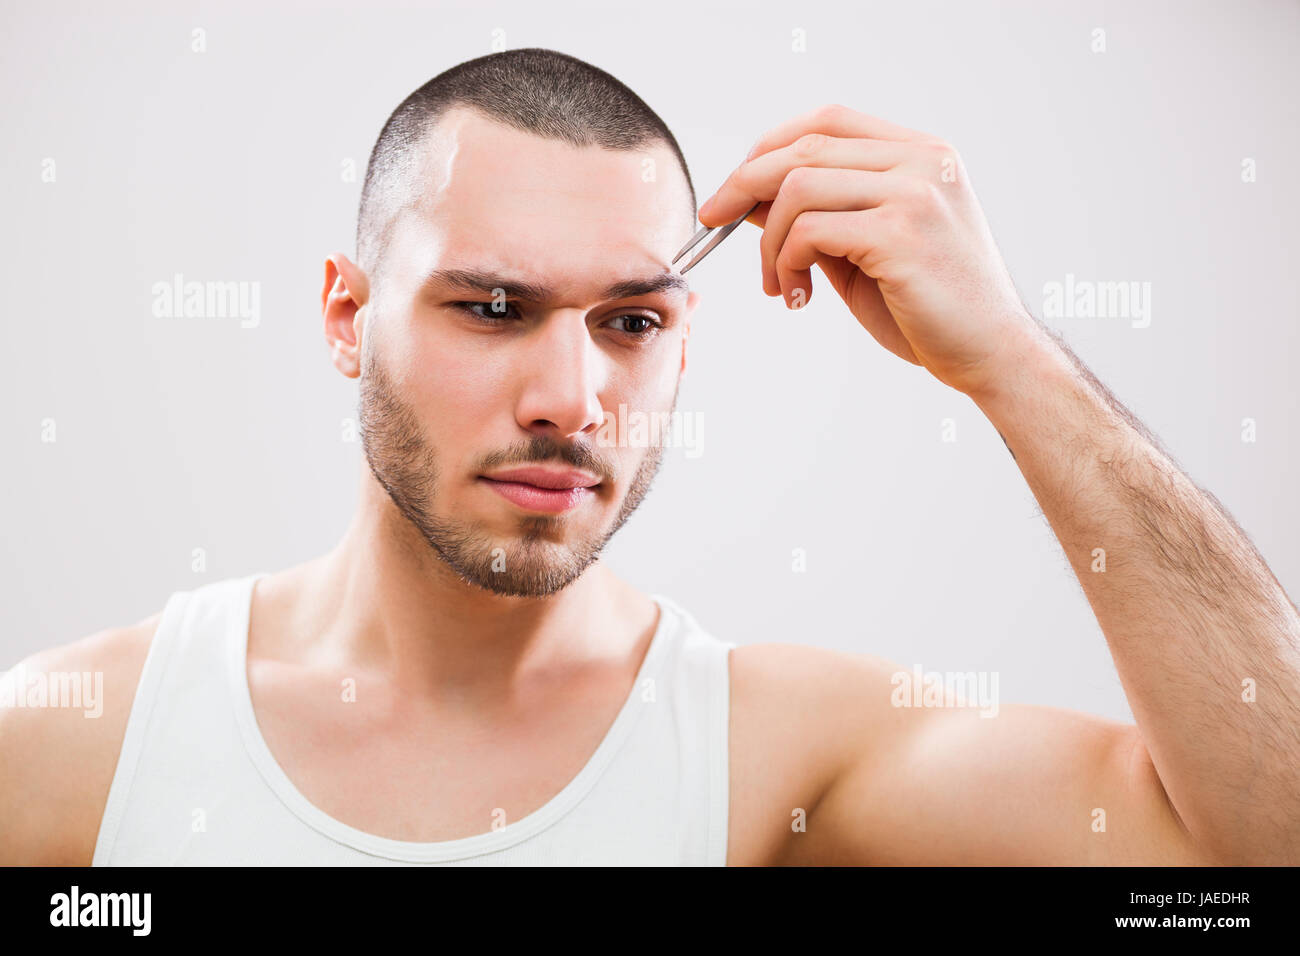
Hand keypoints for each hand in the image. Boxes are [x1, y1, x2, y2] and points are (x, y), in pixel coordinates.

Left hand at [698, 104, 1041, 398]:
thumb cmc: (928, 308)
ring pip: (797, 188)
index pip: (827, 121)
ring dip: (768, 242)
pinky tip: (798, 297)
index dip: (769, 148)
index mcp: (922, 153)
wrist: (990, 355)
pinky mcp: (902, 232)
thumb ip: (818, 213)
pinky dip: (785, 265)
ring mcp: (915, 192)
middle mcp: (923, 160)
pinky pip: (808, 232)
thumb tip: (747, 194)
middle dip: (742, 185)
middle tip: (712, 222)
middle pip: (803, 147)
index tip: (731, 189)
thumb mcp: (864, 249)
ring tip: (779, 285)